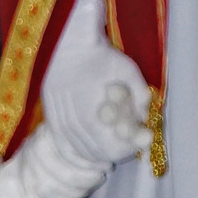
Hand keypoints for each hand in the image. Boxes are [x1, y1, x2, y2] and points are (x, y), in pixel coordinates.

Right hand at [42, 39, 152, 165]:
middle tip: (128, 140)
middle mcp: (73, 127)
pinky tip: (90, 151)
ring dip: (99, 152)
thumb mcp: (128, 70)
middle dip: (117, 148)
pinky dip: (78, 152)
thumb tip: (145, 119)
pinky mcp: (51, 120)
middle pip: (98, 154)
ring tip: (111, 143)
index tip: (139, 138)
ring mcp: (60, 125)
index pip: (114, 150)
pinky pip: (64, 147)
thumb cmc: (99, 56)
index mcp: (91, 118)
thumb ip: (140, 96)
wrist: (68, 44)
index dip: (130, 148)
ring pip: (81, 152)